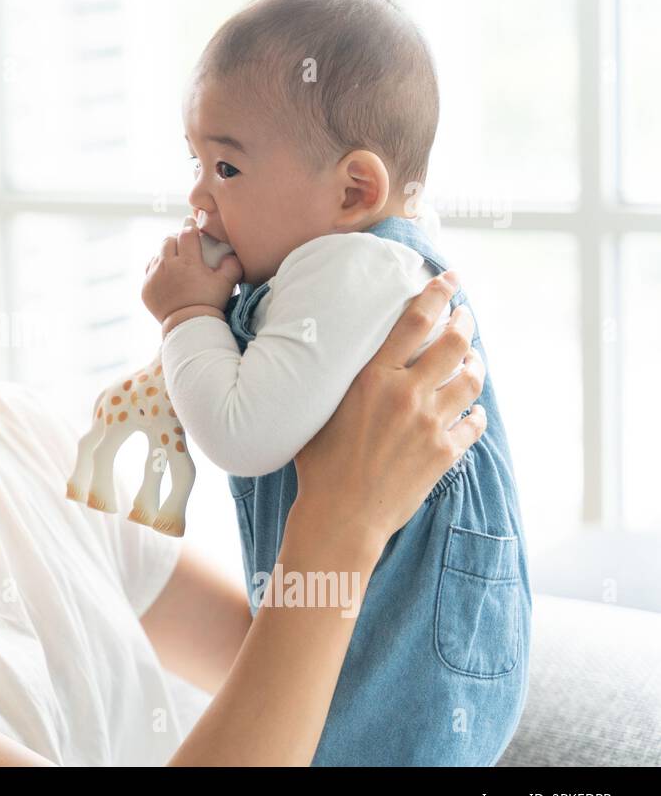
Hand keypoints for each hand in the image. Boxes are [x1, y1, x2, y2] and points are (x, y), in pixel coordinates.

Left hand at [142, 216, 242, 330]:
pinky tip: (166, 277)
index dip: (191, 230)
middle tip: (184, 247)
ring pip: (157, 255)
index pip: (186, 233)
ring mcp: (154, 277)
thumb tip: (230, 255)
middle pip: (168, 240)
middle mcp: (167, 266)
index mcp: (187, 261)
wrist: (189, 326)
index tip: (194, 232)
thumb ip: (231, 264)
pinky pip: (149, 271)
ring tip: (175, 263)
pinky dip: (157, 270)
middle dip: (177, 240)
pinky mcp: (146, 289)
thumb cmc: (209, 303)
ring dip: (166, 255)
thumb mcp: (226, 283)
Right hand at [290, 269, 486, 564]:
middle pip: (453, 343)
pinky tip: (472, 411)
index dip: (437, 293)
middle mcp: (406, 395)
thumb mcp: (320, 411)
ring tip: (472, 360)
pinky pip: (474, 423)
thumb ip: (343, 381)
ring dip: (475, 365)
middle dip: (464, 323)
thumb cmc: (319, 464)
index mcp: (373, 379)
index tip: (448, 279)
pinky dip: (476, 413)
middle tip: (464, 316)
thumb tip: (347, 355)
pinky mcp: (445, 453)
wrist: (341, 516)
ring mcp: (430, 425)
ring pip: (471, 380)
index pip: (415, 320)